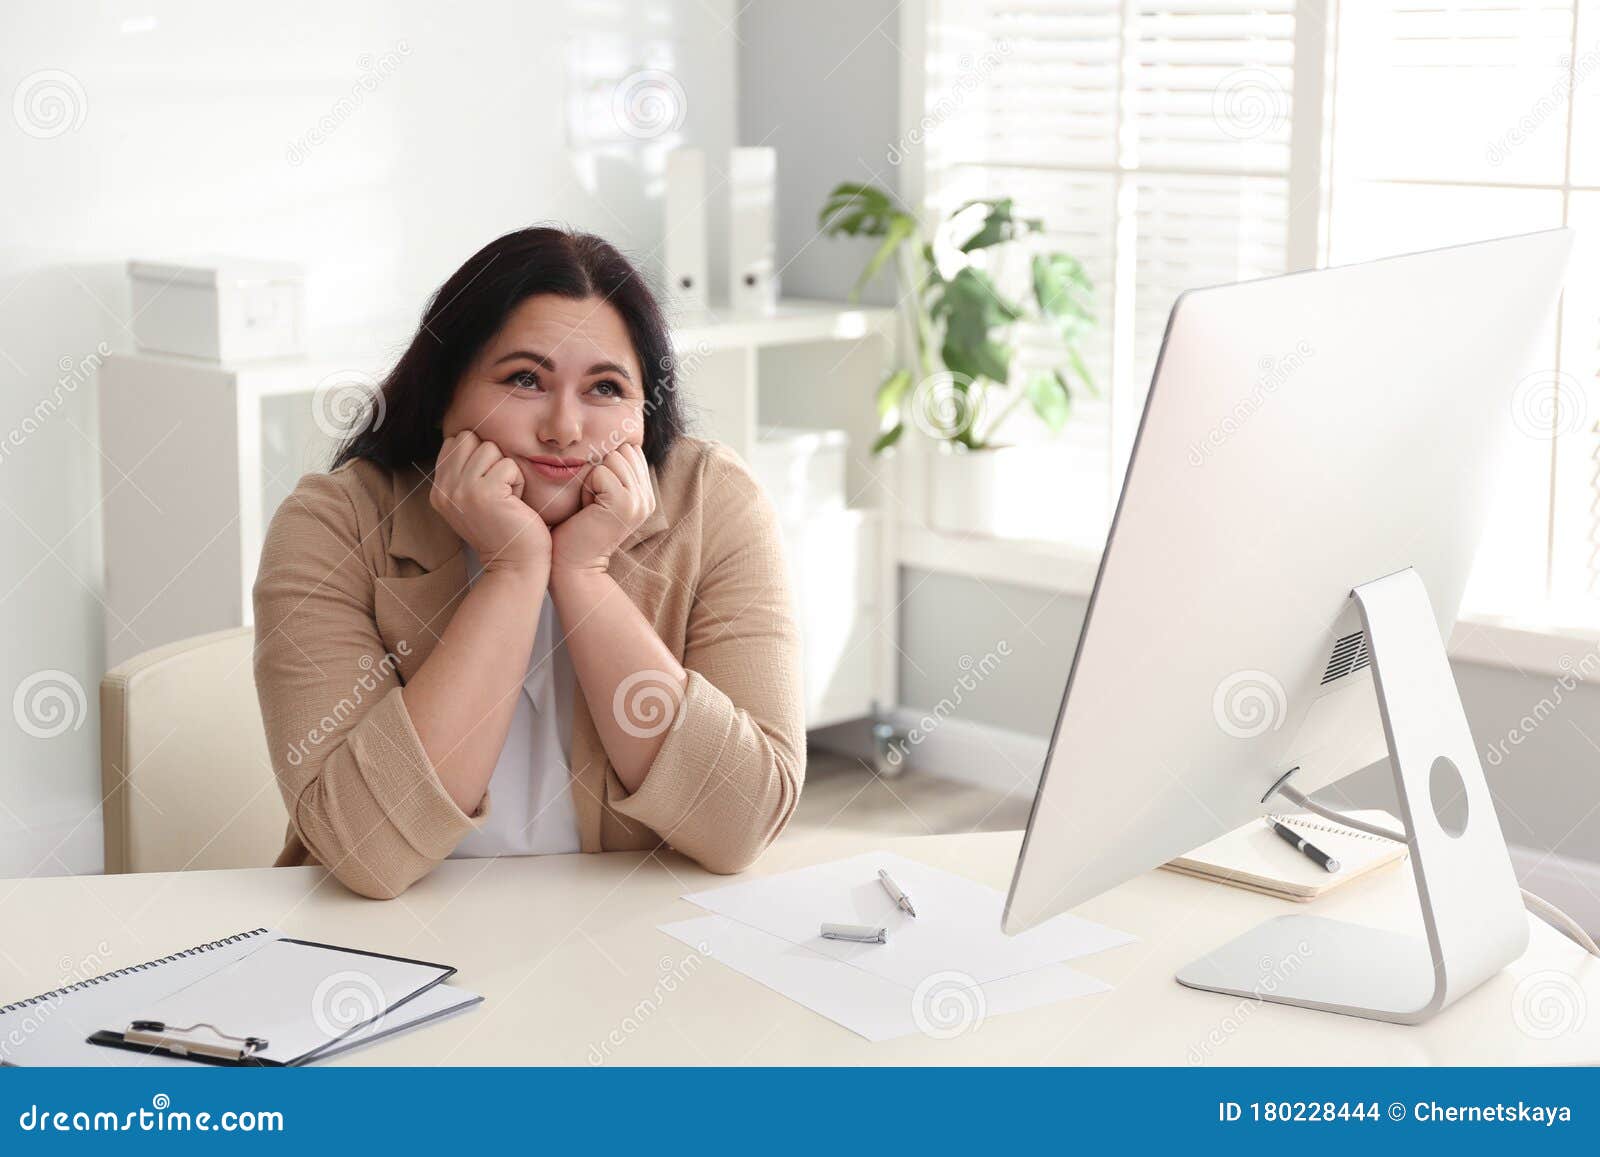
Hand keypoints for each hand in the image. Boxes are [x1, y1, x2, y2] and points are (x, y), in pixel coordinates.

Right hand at [429, 431, 551, 577]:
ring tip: (506, 496)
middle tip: (499, 488)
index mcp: (439, 489)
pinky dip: (518, 481)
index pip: (455, 441)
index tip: (488, 484)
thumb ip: (465, 471)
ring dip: (506, 469)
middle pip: (470, 438)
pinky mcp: (484, 493)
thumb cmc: (504, 528)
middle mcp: (444, 488)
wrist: (514, 564)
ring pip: (490, 448)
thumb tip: (471, 435)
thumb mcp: (474, 498)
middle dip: (491, 457)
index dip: (479, 455)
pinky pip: (508, 464)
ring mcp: (461, 490)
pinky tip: (515, 502)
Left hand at [550, 444, 654, 579]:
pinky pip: (601, 471)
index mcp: (644, 493)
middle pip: (622, 449)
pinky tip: (587, 509)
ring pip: (612, 457)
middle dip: (599, 468)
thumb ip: (609, 470)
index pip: (628, 449)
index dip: (604, 465)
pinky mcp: (625, 504)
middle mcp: (647, 497)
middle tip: (591, 502)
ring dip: (591, 477)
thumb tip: (610, 438)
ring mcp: (639, 501)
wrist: (571, 563)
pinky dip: (587, 486)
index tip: (595, 495)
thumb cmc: (574, 526)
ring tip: (589, 505)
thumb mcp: (595, 492)